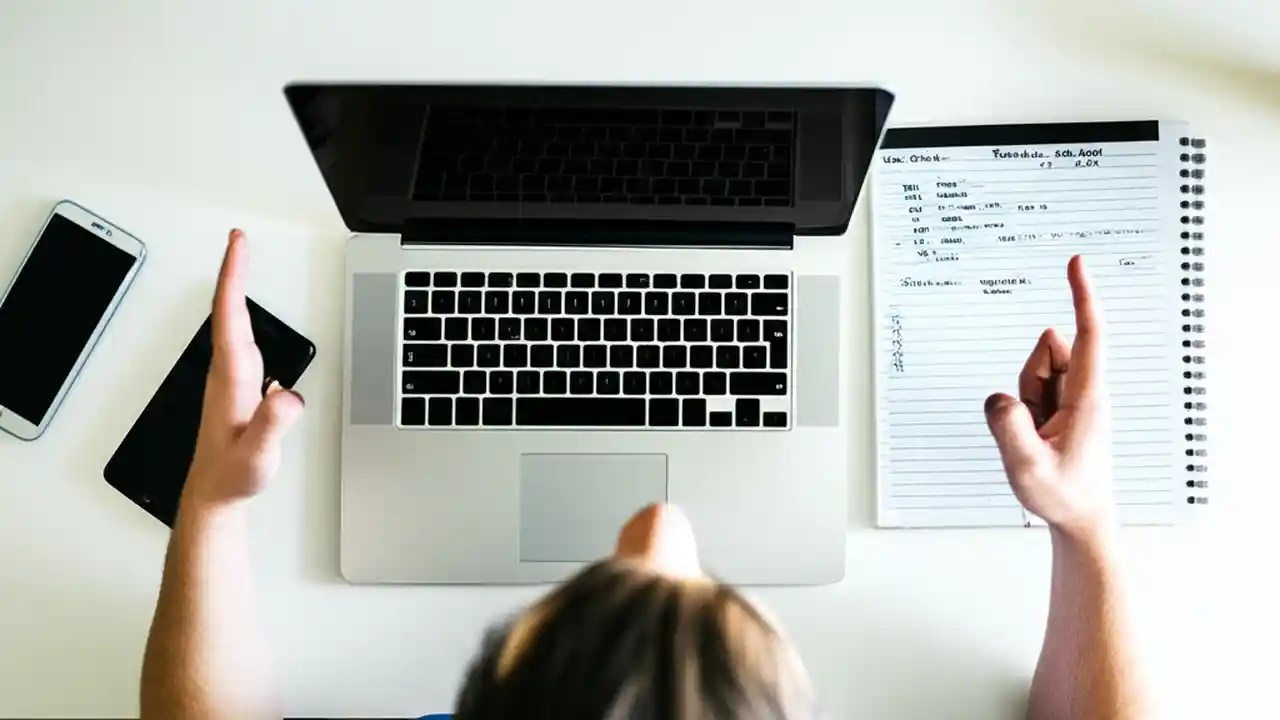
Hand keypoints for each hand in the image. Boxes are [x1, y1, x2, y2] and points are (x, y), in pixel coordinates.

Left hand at [183, 229, 304, 508]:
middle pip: (228, 310)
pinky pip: (241, 342)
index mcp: (232, 378)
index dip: (233, 276)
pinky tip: (250, 319)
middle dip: (234, 271)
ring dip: (236, 292)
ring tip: (241, 264)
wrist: (214, 495)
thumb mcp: (258, 455)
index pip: (230, 315)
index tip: (237, 245)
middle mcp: (228, 372)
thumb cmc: (233, 476)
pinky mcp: (239, 388)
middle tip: (239, 240)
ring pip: (233, 324)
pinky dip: (243, 318)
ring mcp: (232, 379)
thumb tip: (288, 393)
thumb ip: (273, 424)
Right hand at [984, 255, 1112, 537]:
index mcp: (1088, 397)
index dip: (1082, 296)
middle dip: (1029, 378)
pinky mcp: (1064, 408)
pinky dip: (1026, 407)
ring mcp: (1075, 399)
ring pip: (1038, 370)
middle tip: (1032, 424)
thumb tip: (998, 397)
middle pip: (1050, 352)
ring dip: (1026, 398)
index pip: (1087, 335)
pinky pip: (1033, 389)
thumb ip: (1008, 430)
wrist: (1080, 519)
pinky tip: (1036, 436)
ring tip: (1036, 436)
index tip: (1077, 263)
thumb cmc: (1062, 495)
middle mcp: (1086, 391)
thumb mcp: (1027, 468)